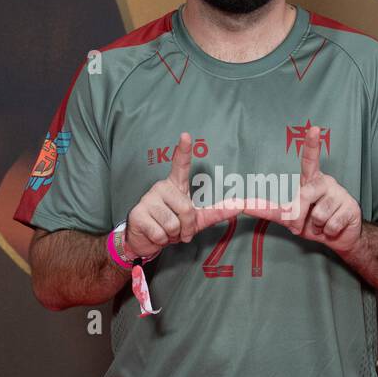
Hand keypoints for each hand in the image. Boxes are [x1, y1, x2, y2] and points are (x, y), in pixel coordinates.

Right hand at [124, 132, 245, 258]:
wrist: (146, 240)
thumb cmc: (172, 226)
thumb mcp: (197, 220)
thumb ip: (218, 212)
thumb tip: (240, 205)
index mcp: (176, 186)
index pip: (180, 165)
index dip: (183, 151)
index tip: (186, 135)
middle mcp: (161, 187)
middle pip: (186, 209)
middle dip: (186, 227)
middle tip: (179, 231)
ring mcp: (148, 199)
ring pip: (172, 223)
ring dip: (173, 235)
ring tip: (166, 232)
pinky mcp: (137, 214)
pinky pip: (160, 233)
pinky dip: (161, 241)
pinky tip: (155, 235)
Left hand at [241, 125, 363, 255]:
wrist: (340, 238)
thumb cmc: (312, 223)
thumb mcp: (288, 217)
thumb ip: (269, 210)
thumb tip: (243, 205)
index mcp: (310, 181)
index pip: (310, 160)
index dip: (312, 144)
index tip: (314, 128)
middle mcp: (325, 182)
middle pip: (304, 196)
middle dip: (299, 217)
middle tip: (302, 226)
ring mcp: (340, 194)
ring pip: (319, 214)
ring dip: (316, 227)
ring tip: (322, 225)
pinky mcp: (351, 207)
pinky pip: (331, 224)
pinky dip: (328, 232)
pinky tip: (333, 228)